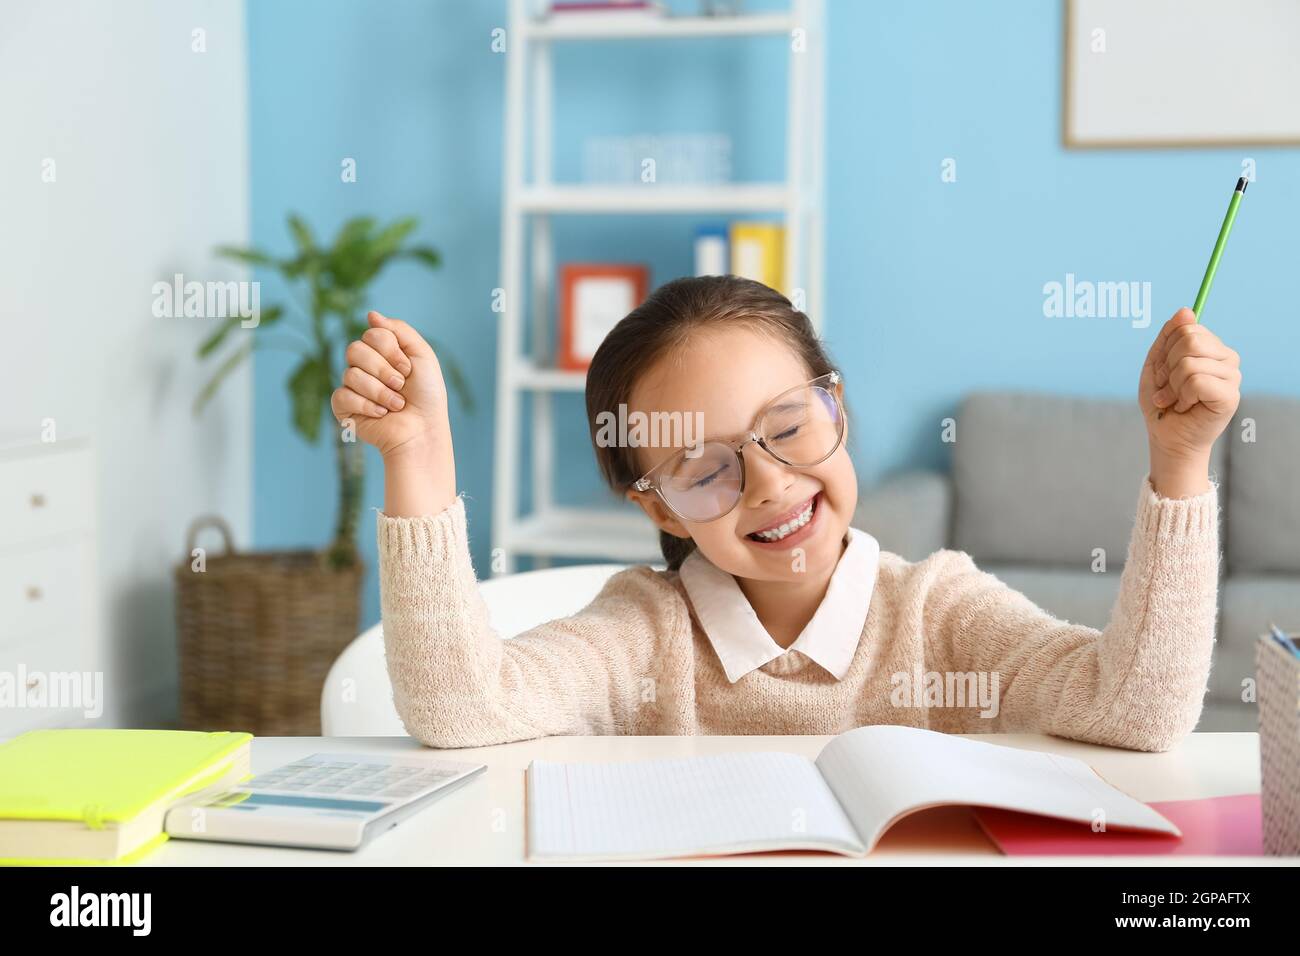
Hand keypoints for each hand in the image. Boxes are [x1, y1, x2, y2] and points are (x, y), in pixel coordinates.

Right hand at [331, 311, 449, 459]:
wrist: (423, 430)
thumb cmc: (427, 395)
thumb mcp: (422, 355)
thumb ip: (399, 330)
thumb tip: (370, 314)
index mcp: (381, 352)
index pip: (371, 334)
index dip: (391, 351)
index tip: (408, 369)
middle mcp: (363, 366)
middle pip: (354, 350)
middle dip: (383, 370)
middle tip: (401, 385)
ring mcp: (352, 386)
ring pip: (350, 374)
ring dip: (381, 391)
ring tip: (397, 404)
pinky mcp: (343, 408)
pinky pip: (342, 395)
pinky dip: (367, 405)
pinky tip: (381, 414)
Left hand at [1138, 308, 1240, 495]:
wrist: (1166, 436)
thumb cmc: (1162, 402)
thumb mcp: (1156, 364)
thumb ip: (1168, 336)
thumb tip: (1186, 310)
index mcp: (1211, 347)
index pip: (1185, 328)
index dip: (1165, 352)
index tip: (1163, 373)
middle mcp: (1226, 357)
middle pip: (1188, 341)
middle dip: (1167, 368)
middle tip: (1167, 388)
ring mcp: (1232, 376)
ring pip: (1189, 362)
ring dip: (1172, 386)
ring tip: (1175, 400)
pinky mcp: (1230, 395)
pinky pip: (1197, 380)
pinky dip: (1182, 396)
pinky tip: (1185, 406)